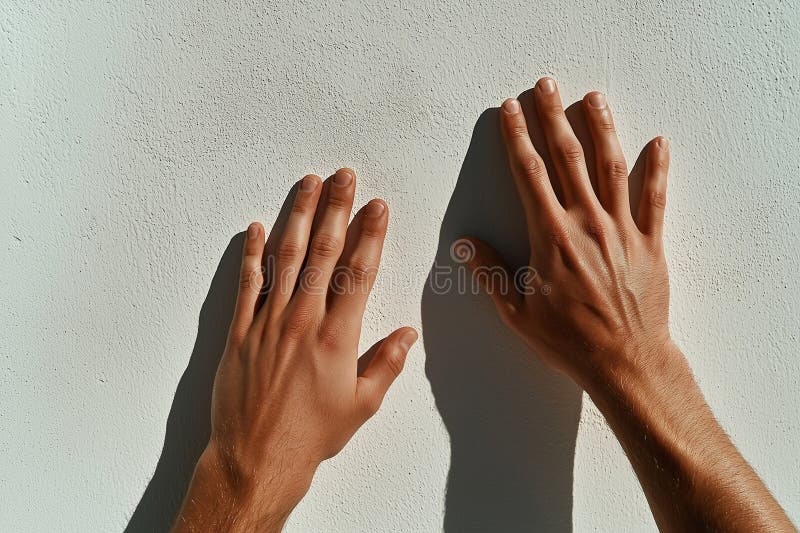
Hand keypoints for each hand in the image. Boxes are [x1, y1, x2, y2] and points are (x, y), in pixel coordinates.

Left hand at [173, 168, 417, 532]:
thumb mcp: (361, 405)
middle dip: (337, 210)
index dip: (371, 235)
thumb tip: (407, 334)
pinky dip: (251, 254)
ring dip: (299, 217)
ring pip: (286, 257)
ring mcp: (268, 323)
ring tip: (308, 185)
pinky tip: (257, 227)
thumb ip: (386, 364)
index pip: (359, 273)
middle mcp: (303, 321)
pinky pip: (246, 284)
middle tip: (345, 177)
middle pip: (324, 252)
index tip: (378, 206)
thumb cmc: (312, 434)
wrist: (257, 457)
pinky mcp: (239, 332)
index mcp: (337, 337)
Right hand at [465, 77, 670, 388]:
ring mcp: (623, 231)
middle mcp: (587, 224)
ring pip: (611, 167)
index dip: (517, 138)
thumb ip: (491, 273)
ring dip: (601, 128)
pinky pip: (655, 199)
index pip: (529, 174)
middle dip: (554, 118)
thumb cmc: (569, 341)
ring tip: (593, 98)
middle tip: (547, 85)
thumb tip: (466, 244)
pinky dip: (657, 169)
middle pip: (567, 158)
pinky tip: (658, 144)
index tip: (511, 110)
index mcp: (552, 237)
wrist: (625, 363)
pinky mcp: (650, 245)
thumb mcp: (518, 313)